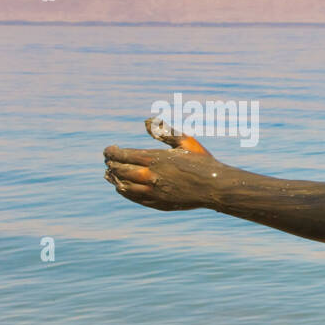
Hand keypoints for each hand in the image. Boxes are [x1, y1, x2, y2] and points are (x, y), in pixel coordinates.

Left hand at [103, 118, 220, 210]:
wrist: (215, 187)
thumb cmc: (203, 162)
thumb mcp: (186, 141)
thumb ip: (165, 131)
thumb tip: (147, 122)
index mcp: (155, 159)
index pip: (123, 155)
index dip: (112, 152)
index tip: (108, 150)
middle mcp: (151, 176)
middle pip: (120, 170)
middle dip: (111, 164)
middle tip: (108, 160)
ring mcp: (154, 192)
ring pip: (124, 186)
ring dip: (114, 179)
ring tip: (110, 174)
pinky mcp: (158, 203)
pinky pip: (134, 198)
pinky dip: (124, 191)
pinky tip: (122, 187)